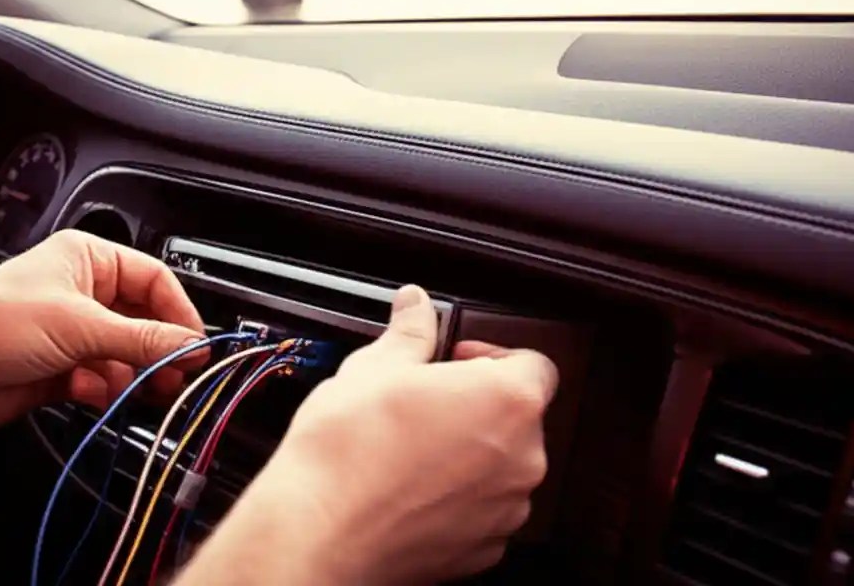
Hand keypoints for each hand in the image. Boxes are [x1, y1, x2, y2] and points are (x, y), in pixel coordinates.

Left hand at [0, 230, 204, 435]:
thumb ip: (142, 339)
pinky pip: (102, 381)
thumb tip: (190, 345)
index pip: (155, 280)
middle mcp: (82, 292)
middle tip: (175, 376)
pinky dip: (100, 390)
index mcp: (88, 259)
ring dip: (129, 374)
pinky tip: (85, 393)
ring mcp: (70, 333)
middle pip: (144, 321)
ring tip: (133, 388)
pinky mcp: (59, 370)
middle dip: (158, 350)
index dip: (179, 313)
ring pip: (125, 356)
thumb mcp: (78, 326)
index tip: (197, 346)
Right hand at [179, 285, 557, 584]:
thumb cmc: (346, 453)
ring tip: (409, 448)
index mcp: (507, 401)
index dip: (493, 357)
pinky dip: (457, 498)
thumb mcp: (373, 370)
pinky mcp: (484, 549)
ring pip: (500, 466)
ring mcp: (506, 509)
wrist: (319, 533)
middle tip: (423, 403)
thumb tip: (416, 305)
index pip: (534, 364)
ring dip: (468, 453)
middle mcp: (522, 458)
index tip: (455, 361)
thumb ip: (410, 332)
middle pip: (517, 418)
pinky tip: (409, 487)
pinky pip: (483, 510)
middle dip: (475, 406)